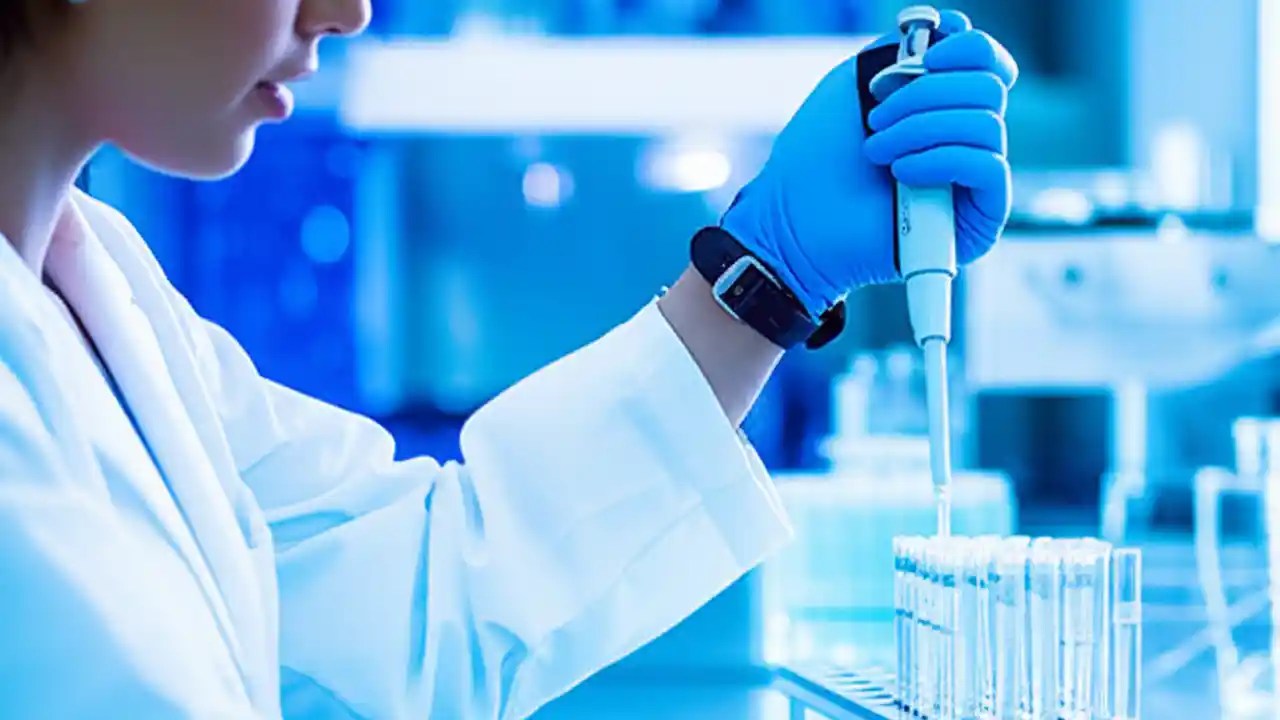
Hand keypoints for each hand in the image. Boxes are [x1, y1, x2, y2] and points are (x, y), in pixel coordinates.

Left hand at [720, 10, 1017, 317]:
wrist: (794, 221)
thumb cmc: (817, 156)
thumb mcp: (856, 82)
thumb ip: (904, 50)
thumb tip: (959, 28)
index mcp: (943, 104)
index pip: (987, 62)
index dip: (965, 48)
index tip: (922, 56)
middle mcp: (965, 139)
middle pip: (989, 87)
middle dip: (925, 95)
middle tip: (875, 119)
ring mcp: (973, 181)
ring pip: (988, 125)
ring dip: (920, 131)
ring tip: (875, 152)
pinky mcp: (978, 219)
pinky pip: (988, 168)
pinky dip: (940, 161)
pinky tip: (901, 174)